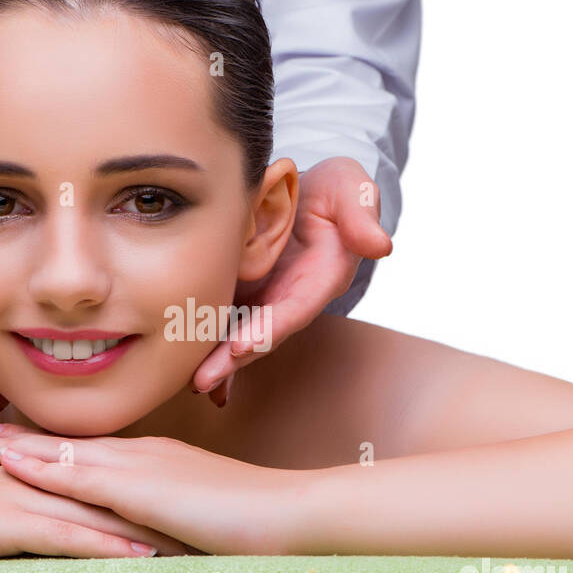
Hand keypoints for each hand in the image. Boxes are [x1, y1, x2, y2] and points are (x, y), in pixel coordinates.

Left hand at [0, 423, 305, 554]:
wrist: (286, 511)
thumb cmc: (253, 522)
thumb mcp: (198, 521)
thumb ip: (169, 524)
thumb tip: (145, 544)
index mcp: (151, 462)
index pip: (84, 450)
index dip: (41, 447)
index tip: (4, 445)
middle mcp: (138, 454)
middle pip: (61, 443)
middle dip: (10, 441)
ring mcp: (139, 465)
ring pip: (60, 451)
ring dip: (10, 449)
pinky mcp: (143, 487)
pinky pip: (82, 475)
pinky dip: (42, 468)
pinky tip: (10, 467)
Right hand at [0, 465, 193, 562]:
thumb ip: (17, 515)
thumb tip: (49, 532)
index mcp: (32, 475)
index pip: (100, 480)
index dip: (145, 492)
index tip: (189, 506)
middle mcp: (34, 478)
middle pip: (111, 490)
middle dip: (160, 505)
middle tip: (209, 520)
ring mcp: (20, 496)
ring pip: (98, 509)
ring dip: (147, 525)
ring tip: (197, 541)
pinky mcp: (3, 522)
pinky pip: (63, 534)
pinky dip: (103, 545)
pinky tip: (137, 557)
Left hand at [192, 155, 391, 406]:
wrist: (310, 189)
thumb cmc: (334, 189)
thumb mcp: (352, 189)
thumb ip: (362, 212)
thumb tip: (380, 244)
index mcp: (321, 276)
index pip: (295, 308)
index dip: (270, 328)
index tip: (243, 345)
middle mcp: (293, 296)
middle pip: (262, 332)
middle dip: (234, 359)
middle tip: (203, 380)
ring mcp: (268, 298)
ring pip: (241, 335)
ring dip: (219, 363)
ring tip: (192, 383)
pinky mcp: (247, 294)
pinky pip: (227, 324)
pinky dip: (212, 349)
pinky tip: (192, 375)